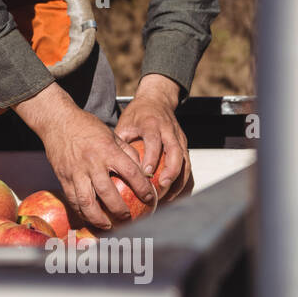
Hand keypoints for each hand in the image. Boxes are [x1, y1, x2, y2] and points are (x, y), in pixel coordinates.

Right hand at [15, 82, 155, 229]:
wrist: (57, 121)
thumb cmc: (87, 126)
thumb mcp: (111, 134)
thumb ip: (127, 152)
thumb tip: (143, 170)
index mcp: (107, 150)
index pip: (130, 172)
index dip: (142, 188)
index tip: (150, 198)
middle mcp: (91, 163)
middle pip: (108, 193)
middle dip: (120, 210)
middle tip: (129, 218)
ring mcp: (75, 172)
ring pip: (87, 202)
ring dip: (99, 218)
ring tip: (109, 226)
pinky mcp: (63, 178)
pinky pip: (73, 200)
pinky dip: (82, 212)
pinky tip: (91, 218)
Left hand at [115, 73, 190, 202]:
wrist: (158, 100)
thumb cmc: (138, 114)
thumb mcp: (125, 123)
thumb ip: (121, 142)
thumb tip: (110, 166)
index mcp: (152, 124)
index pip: (154, 141)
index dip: (152, 157)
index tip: (146, 173)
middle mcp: (169, 131)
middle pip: (175, 152)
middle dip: (171, 171)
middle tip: (162, 187)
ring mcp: (179, 138)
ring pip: (185, 161)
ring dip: (178, 180)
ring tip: (167, 196)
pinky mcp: (185, 145)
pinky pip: (187, 165)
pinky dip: (182, 181)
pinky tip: (174, 194)